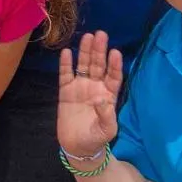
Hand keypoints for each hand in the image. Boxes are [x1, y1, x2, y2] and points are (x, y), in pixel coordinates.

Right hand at [57, 32, 122, 156]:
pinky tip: (66, 52)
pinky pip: (65, 75)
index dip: (115, 65)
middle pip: (98, 65)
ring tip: (87, 37)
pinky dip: (66, 64)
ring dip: (85, 52)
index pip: (114, 76)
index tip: (115, 52)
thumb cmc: (96, 138)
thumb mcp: (107, 131)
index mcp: (109, 95)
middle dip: (100, 50)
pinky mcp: (66, 91)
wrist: (78, 147)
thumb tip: (103, 100)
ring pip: (84, 66)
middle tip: (101, 35)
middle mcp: (96, 87)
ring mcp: (80, 87)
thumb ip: (107, 116)